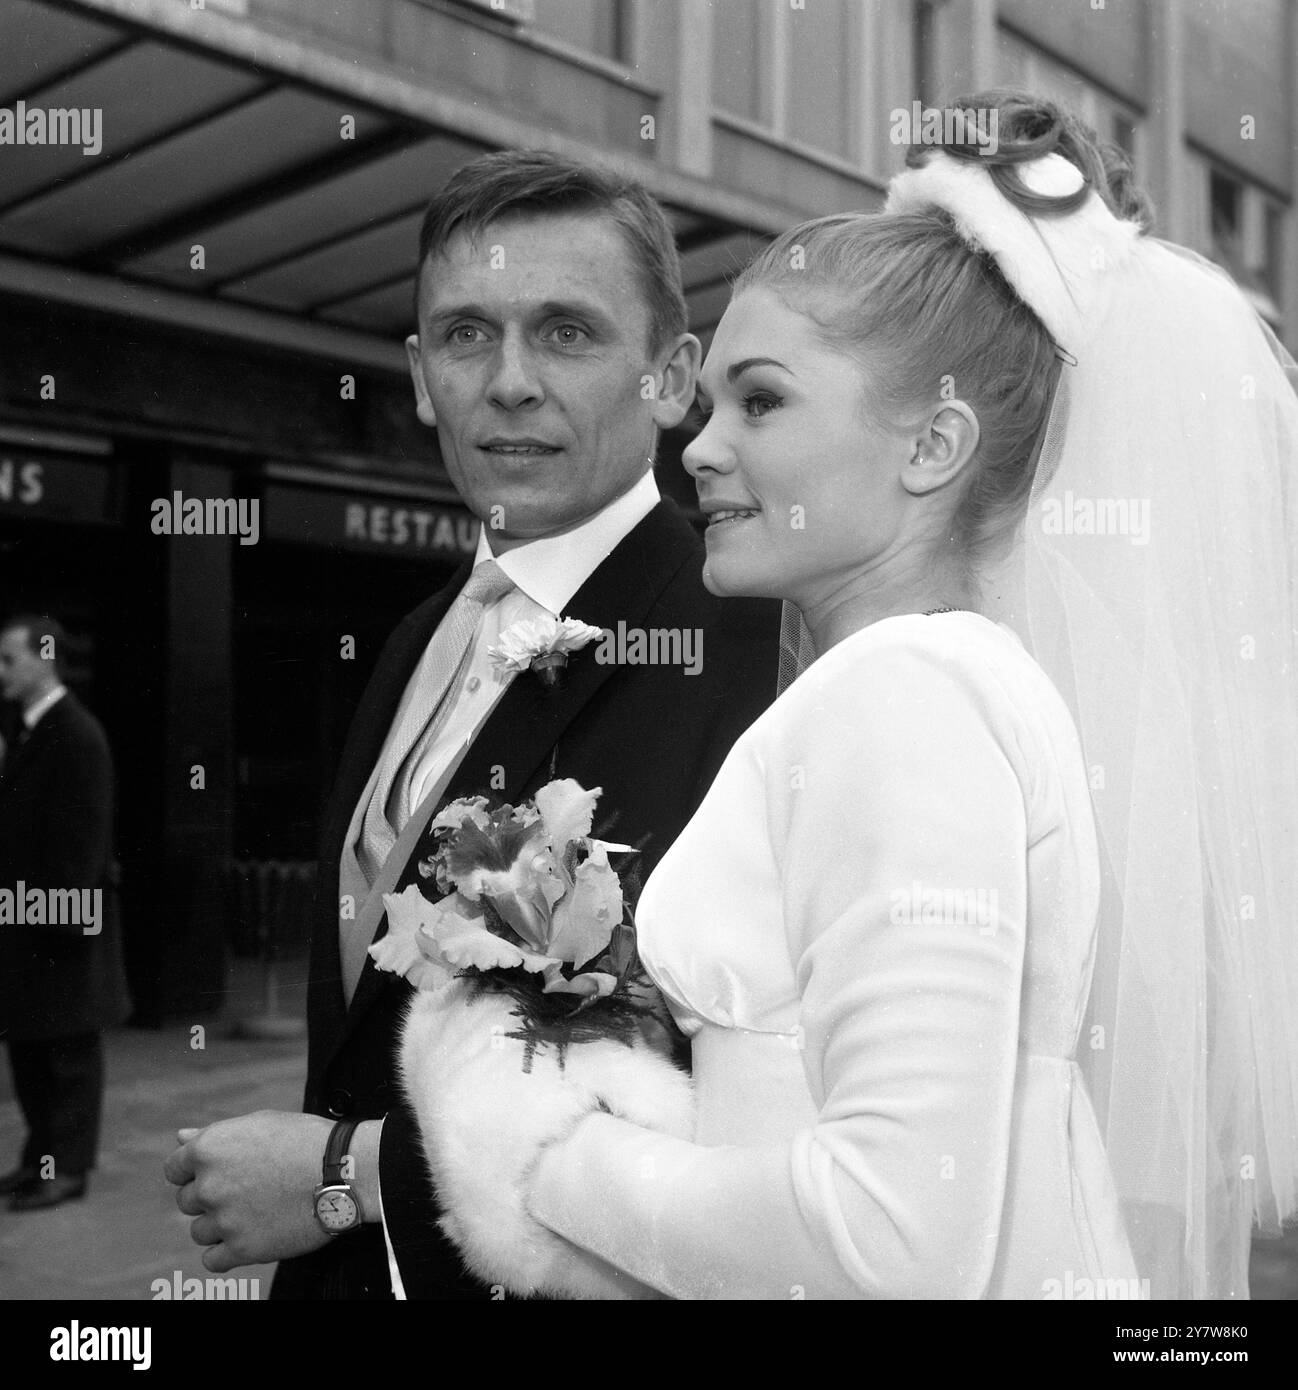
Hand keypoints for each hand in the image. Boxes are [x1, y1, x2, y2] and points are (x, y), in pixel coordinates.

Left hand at [163, 1111, 333, 1272]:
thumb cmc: (304, 1140)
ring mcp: (224, 1220)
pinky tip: (249, 1236)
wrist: (343, 1171)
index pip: (173, 1169)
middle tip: (245, 1191)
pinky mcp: (241, 1250)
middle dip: (210, 1197)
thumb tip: (181, 1138)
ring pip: (199, 1232)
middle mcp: (209, 1185)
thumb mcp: (259, 1123)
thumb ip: (214, 1134)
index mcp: (209, 1149)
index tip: (217, 1173)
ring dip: (220, 1225)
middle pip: (187, 1202)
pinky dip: (226, 1252)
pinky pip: (212, 1260)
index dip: (193, 1171)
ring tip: (254, 1212)